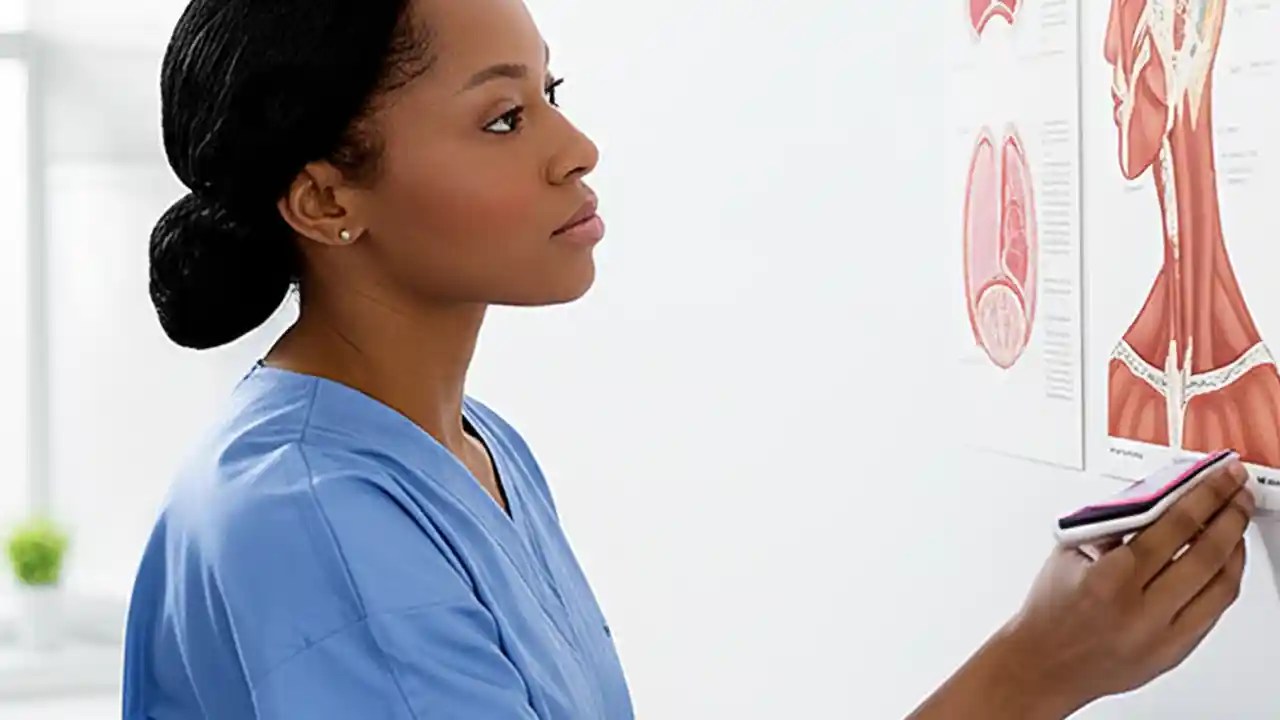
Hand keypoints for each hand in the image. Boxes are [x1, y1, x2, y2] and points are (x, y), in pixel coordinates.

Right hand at [1008, 458, 1254, 713]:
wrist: (1043, 665)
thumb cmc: (1050, 611)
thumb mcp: (1070, 554)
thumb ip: (1113, 524)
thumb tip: (1159, 494)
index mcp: (1109, 578)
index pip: (1173, 525)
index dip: (1205, 495)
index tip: (1220, 477)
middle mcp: (1140, 610)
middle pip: (1206, 552)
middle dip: (1230, 514)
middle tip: (1238, 491)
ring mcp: (1161, 636)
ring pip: (1221, 585)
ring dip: (1235, 547)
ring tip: (1236, 522)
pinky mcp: (1174, 654)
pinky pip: (1215, 612)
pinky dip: (1226, 580)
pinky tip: (1225, 562)